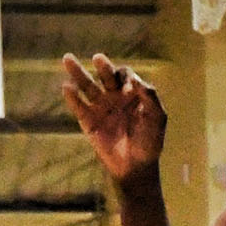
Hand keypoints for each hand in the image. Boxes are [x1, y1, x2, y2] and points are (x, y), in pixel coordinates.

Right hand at [61, 52, 167, 190]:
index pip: (125, 75)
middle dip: (103, 66)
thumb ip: (150, 97)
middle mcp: (114, 95)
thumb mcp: (158, 118)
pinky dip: (72, 97)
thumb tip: (136, 79)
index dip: (126, 78)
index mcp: (132, 92)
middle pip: (106, 74)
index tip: (129, 89)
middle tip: (99, 58)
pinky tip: (67, 87)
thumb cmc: (150, 141)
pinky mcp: (88, 121)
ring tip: (67, 58)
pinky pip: (78, 106)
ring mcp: (100, 107)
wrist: (135, 166)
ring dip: (78, 72)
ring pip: (87, 85)